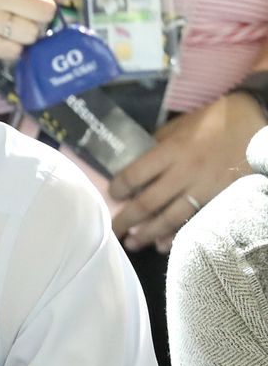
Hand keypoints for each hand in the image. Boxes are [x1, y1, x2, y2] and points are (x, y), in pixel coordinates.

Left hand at [109, 92, 266, 251]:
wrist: (255, 123)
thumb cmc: (212, 121)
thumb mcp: (179, 126)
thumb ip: (157, 146)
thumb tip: (134, 163)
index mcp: (171, 151)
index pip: (135, 174)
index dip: (119, 188)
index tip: (112, 195)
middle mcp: (185, 172)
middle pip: (149, 202)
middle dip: (127, 220)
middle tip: (112, 230)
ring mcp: (204, 188)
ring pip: (171, 218)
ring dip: (148, 234)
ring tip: (132, 243)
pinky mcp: (221, 199)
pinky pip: (195, 221)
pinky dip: (177, 235)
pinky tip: (163, 244)